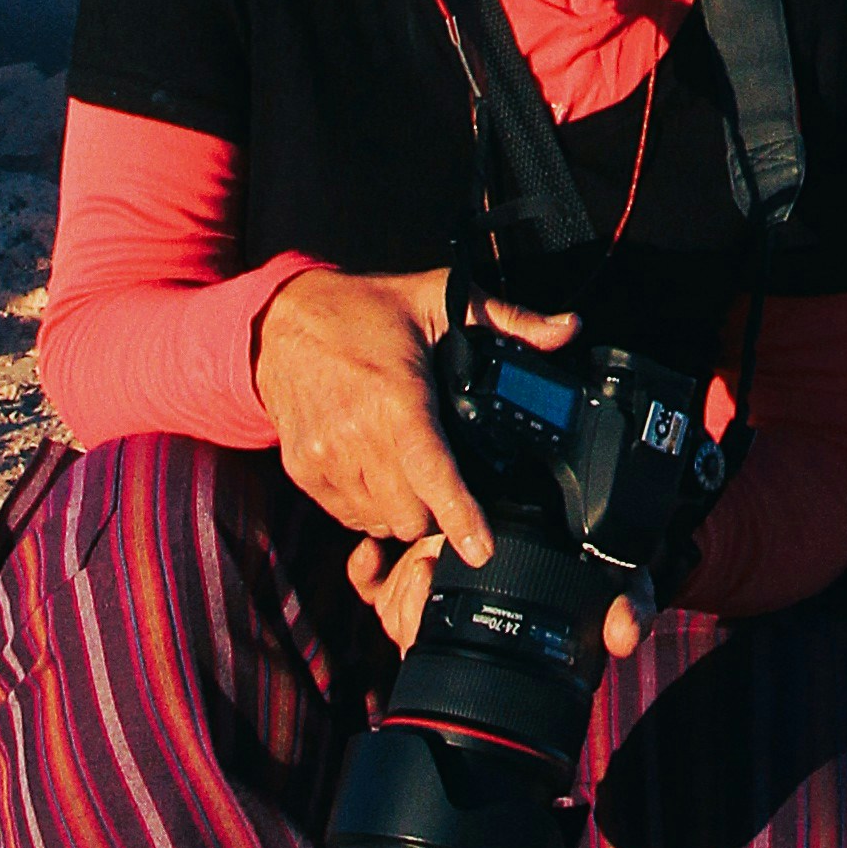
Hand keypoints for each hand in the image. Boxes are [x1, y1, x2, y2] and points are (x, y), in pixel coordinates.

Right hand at [255, 267, 580, 656]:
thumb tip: (565, 329)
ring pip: (380, 521)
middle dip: (438, 510)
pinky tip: (381, 472)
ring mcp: (324, 459)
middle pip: (410, 513)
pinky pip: (348, 516)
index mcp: (395, 399)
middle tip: (450, 482)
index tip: (482, 549)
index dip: (461, 517)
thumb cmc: (364, 311)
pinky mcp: (304, 472)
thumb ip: (508, 319)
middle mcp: (355, 436)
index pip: (432, 473)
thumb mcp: (439, 298)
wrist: (280, 324)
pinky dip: (371, 506)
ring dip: (404, 510)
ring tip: (414, 475)